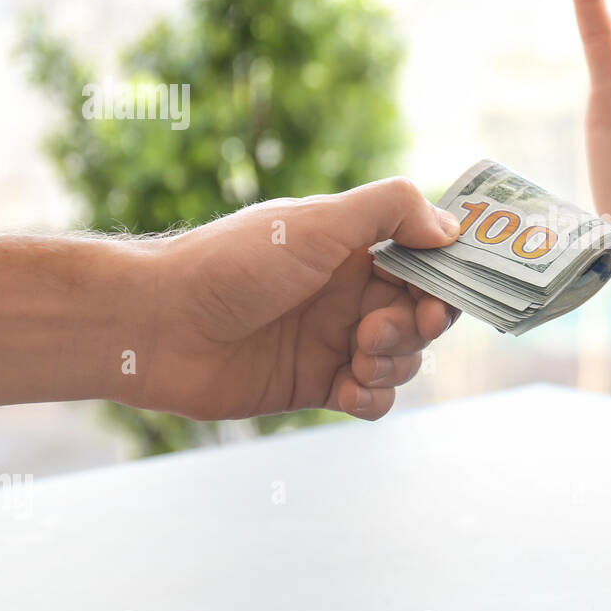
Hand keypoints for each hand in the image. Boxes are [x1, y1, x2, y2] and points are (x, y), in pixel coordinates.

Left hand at [127, 178, 461, 420]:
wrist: (158, 325)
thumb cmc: (232, 263)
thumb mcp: (317, 223)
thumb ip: (389, 212)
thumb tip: (452, 229)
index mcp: (352, 248)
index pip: (424, 261)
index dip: (445, 279)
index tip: (443, 295)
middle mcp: (348, 293)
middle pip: (422, 314)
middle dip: (417, 325)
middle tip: (377, 329)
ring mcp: (333, 341)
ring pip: (403, 359)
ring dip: (394, 362)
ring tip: (356, 359)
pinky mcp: (315, 386)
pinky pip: (372, 398)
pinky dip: (373, 398)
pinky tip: (348, 392)